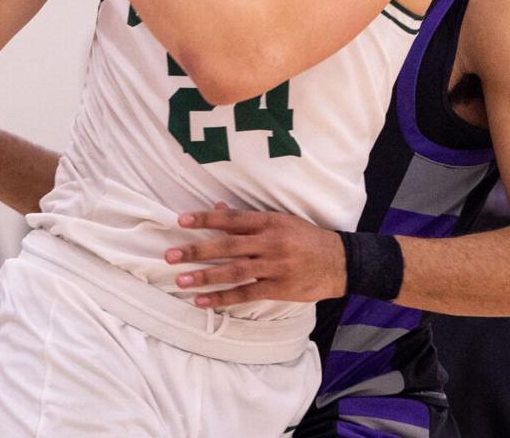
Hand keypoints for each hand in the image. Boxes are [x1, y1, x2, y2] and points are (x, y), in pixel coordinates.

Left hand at [163, 203, 346, 307]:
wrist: (339, 262)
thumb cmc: (305, 237)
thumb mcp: (279, 221)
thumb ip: (247, 219)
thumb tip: (215, 208)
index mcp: (269, 222)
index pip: (232, 219)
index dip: (205, 219)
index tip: (181, 220)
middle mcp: (270, 243)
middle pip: (227, 246)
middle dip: (196, 251)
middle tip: (170, 256)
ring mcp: (274, 267)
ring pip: (233, 272)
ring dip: (205, 277)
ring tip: (180, 280)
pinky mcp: (278, 289)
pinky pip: (245, 294)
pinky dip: (223, 298)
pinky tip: (203, 301)